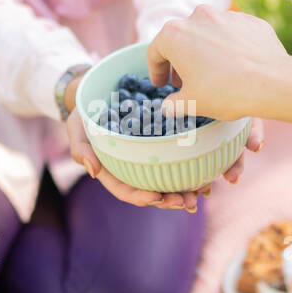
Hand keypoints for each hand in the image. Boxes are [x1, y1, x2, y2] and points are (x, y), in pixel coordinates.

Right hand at [63, 72, 258, 210]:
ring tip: (205, 191)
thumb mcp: (77, 127)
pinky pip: (184, 155)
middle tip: (188, 201)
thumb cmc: (86, 112)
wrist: (99, 90)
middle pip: (154, 190)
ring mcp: (152, 157)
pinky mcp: (167, 142)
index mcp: (115, 170)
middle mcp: (136, 168)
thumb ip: (81, 147)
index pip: (127, 190)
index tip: (156, 198)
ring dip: (189, 187)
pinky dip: (198, 162)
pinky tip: (214, 165)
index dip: (142, 197)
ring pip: (172, 177)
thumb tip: (93, 171)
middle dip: (172, 199)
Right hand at [146, 6, 291, 129]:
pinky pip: (234, 34)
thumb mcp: (192, 103)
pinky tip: (236, 67)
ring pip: (209, 34)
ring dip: (206, 52)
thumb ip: (174, 103)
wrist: (272, 82)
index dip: (156, 71)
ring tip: (213, 74)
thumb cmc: (225, 91)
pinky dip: (230, 48)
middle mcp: (198, 17)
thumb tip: (170, 105)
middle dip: (181, 60)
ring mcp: (226, 16)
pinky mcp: (250, 21)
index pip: (155, 51)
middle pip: (182, 39)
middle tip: (186, 81)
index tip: (161, 84)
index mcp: (174, 34)